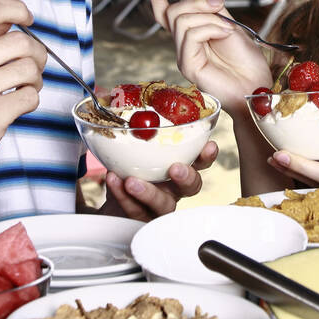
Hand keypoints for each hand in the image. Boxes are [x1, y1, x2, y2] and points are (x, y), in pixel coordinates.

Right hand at [0, 0, 46, 199]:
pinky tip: (16, 103)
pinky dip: (30, 100)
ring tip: (22, 85)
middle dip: (35, 53)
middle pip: (21, 42)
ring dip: (34, 79)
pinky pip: (30, 97)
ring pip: (30, 69)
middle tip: (31, 63)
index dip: (18, 9)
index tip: (26, 19)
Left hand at [91, 140, 217, 220]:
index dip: (207, 155)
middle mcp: (173, 189)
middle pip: (191, 187)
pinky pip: (135, 210)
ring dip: (149, 192)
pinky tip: (113, 181)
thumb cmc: (127, 169)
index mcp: (177, 168)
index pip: (199, 162)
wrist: (109, 202)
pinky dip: (122, 196)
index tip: (208, 146)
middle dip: (187, 176)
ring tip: (131, 181)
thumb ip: (131, 129)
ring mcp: (157, 207)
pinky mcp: (140, 219)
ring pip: (163, 204)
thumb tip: (113, 99)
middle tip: (175, 168)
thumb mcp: (131, 147)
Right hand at [148, 0, 272, 106]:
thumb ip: (210, 6)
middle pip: (173, 12)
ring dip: (208, 17)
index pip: (165, 14)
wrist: (256, 84)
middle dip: (196, 2)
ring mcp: (184, 56)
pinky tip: (225, 34)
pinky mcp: (188, 66)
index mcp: (192, 35)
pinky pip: (191, 36)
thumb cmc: (246, 60)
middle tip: (220, 6)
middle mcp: (184, 45)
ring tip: (227, 28)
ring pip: (181, 21)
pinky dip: (210, 28)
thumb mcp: (230, 24)